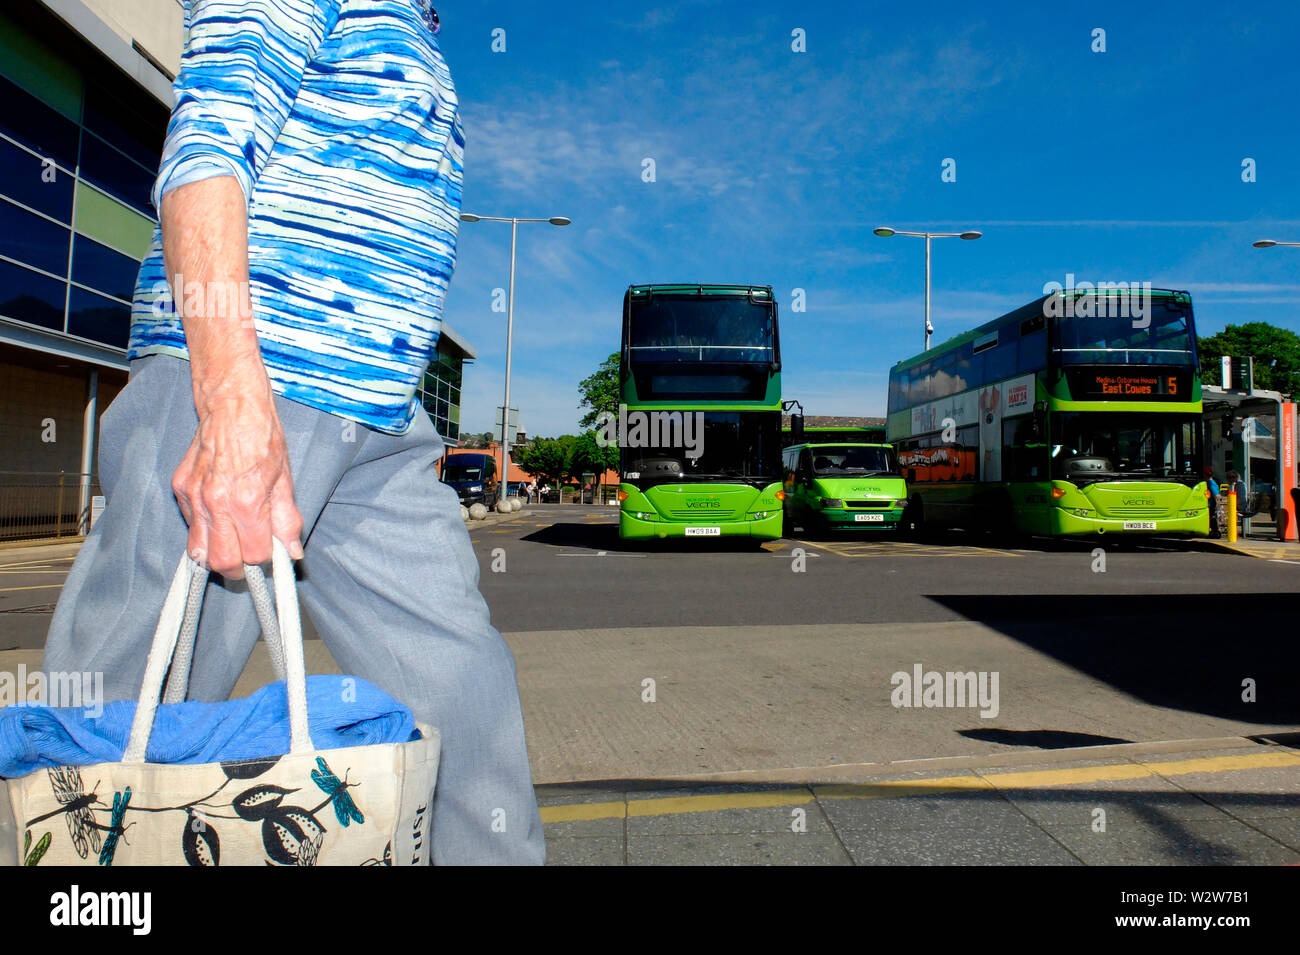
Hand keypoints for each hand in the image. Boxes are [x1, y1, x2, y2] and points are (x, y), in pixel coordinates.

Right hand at [171, 384, 303, 577]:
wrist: (232, 404)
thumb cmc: (262, 437)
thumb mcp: (285, 479)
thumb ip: (286, 520)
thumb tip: (293, 551)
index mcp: (246, 501)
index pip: (254, 555)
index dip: (266, 560)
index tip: (271, 555)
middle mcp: (215, 502)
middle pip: (222, 562)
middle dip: (238, 569)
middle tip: (249, 560)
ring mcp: (193, 496)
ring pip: (198, 550)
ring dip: (217, 555)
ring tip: (233, 544)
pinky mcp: (180, 488)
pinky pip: (190, 525)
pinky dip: (204, 531)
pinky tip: (219, 518)